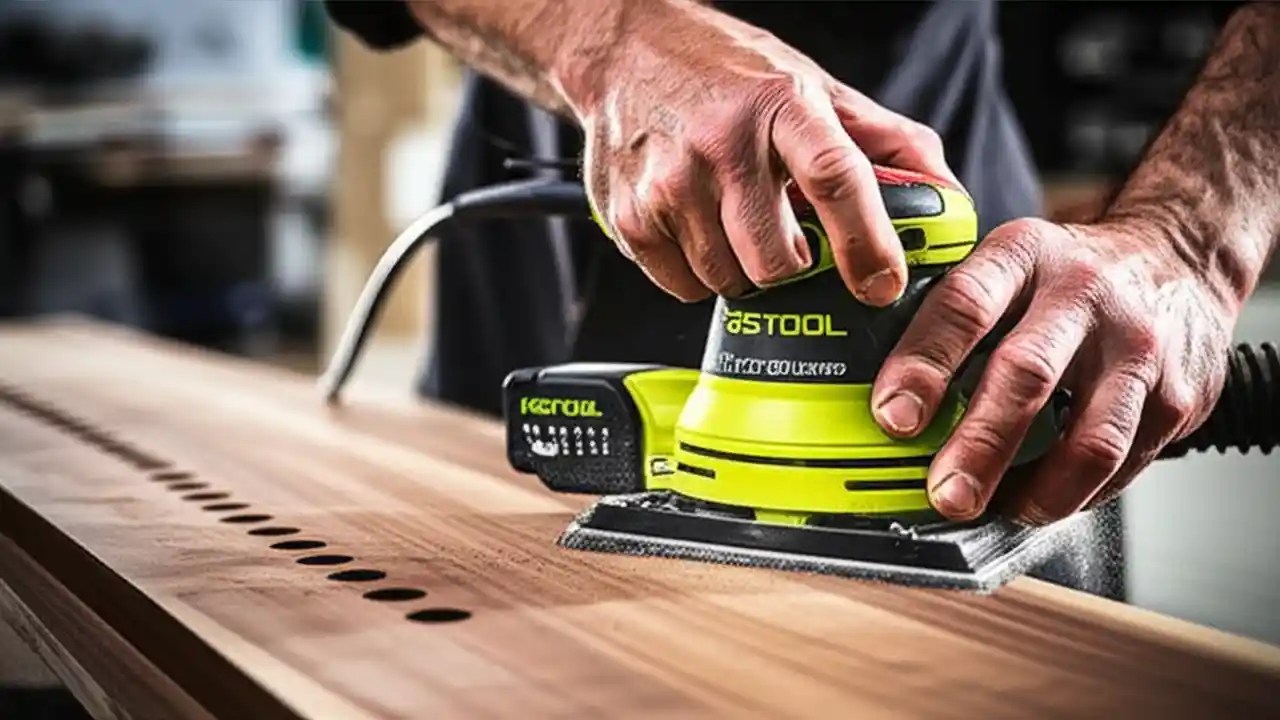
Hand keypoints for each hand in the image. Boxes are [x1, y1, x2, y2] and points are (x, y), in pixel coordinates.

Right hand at [564, 4, 958, 304]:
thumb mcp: (814, 89)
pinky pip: (683, 287)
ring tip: (736, 225)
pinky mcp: (628, 216)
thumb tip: (946, 198)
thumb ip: (886, 143)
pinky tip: (697, 229)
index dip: (867, 243)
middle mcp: (721, 141)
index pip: (836, 178)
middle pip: (779, 258)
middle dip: (796, 268)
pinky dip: (699, 274)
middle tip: (790, 242)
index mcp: (782, 104)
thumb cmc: (729, 75)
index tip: (882, 284)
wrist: (625, 53)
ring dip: (744, 271)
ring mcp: (669, 182)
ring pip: (730, 282)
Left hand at [870, 217, 1237, 524]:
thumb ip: (952, 314)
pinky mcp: (1177, 397)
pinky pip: (1122, 465)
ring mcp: (1137, 348)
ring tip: (998, 511)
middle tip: (945, 493)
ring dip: (1036, 491)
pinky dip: (1079, 495)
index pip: (964, 305)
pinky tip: (1046, 499)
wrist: (1180, 260)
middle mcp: (1084, 296)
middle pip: (1024, 376)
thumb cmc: (1070, 277)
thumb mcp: (1010, 263)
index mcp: (1024, 255)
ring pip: (1088, 439)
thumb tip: (883, 393)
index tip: (892, 417)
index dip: (923, 365)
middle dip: (977, 446)